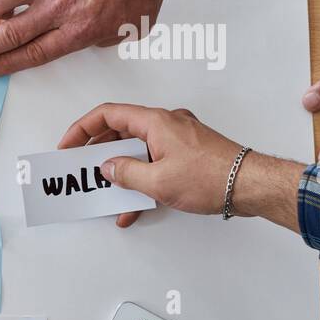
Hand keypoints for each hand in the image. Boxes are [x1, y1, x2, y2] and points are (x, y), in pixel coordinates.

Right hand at [58, 103, 303, 230]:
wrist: (251, 185)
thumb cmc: (212, 177)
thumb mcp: (157, 181)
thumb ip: (125, 173)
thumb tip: (108, 167)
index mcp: (155, 121)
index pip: (107, 114)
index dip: (82, 129)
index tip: (68, 146)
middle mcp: (166, 124)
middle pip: (120, 131)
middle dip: (98, 152)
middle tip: (81, 167)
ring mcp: (178, 138)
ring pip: (137, 149)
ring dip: (120, 170)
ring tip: (105, 190)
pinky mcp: (187, 153)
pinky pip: (154, 161)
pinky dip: (141, 179)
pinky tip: (133, 205)